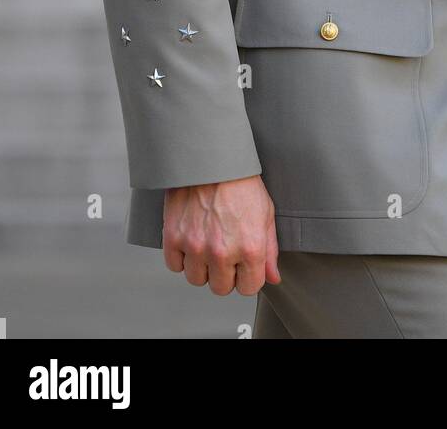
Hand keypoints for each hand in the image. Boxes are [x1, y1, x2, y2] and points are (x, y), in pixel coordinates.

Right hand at [163, 174, 280, 295]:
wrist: (211, 157)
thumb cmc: (241, 182)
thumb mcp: (265, 213)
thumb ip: (270, 250)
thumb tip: (272, 277)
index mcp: (250, 248)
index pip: (248, 288)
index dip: (247, 277)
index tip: (244, 265)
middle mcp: (222, 252)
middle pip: (221, 288)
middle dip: (225, 274)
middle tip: (225, 251)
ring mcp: (196, 247)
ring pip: (196, 279)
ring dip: (202, 266)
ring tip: (207, 243)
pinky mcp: (173, 238)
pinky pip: (174, 266)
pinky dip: (181, 257)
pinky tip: (191, 240)